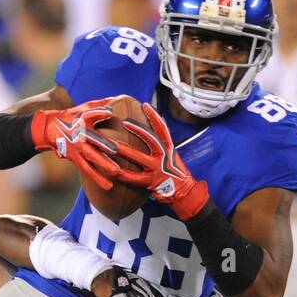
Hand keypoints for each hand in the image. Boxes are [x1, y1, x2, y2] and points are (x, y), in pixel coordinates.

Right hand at [30, 97, 138, 191]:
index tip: (110, 112)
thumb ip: (99, 105)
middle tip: (118, 154)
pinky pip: (87, 170)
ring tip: (116, 176)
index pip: (91, 115)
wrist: (48, 129)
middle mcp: (79, 136)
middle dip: (105, 148)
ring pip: (90, 160)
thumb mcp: (83, 108)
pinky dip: (97, 178)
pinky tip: (108, 187)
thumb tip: (117, 99)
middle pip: (93, 143)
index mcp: (82, 121)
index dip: (99, 113)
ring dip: (103, 168)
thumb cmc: (70, 116)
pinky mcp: (75, 158)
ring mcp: (77, 149)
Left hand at [113, 106, 210, 220]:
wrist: (184, 192)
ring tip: (112, 145)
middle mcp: (164, 157)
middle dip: (138, 130)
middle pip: (151, 140)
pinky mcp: (151, 183)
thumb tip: (147, 131)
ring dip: (126, 151)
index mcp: (169, 148)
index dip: (154, 116)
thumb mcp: (171, 155)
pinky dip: (123, 175)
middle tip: (124, 122)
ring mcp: (157, 169)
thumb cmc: (174, 172)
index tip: (145, 105)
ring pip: (140, 158)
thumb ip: (161, 144)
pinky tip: (113, 171)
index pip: (162, 128)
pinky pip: (134, 178)